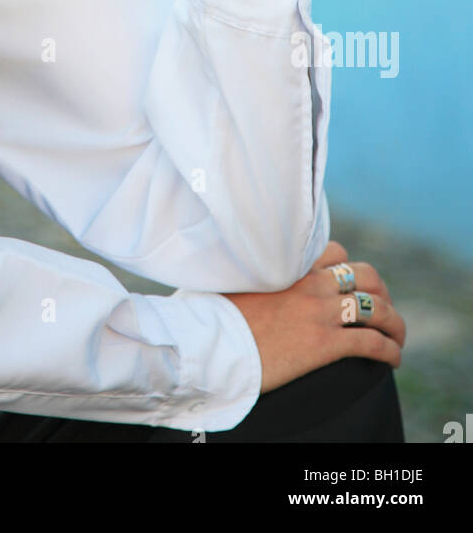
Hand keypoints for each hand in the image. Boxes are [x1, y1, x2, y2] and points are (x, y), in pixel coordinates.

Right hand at [223, 241, 406, 393]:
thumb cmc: (215, 314)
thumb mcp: (235, 279)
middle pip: (366, 276)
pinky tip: (393, 359)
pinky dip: (390, 349)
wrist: (214, 342)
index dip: (350, 268)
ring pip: (377, 308)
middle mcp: (312, 284)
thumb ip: (253, 272)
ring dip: (394, 322)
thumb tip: (241, 272)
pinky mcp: (324, 344)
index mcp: (292, 266)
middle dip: (382, 292)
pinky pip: (372, 342)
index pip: (336, 253)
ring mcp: (320, 313)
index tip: (352, 284)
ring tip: (397, 336)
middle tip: (383, 308)